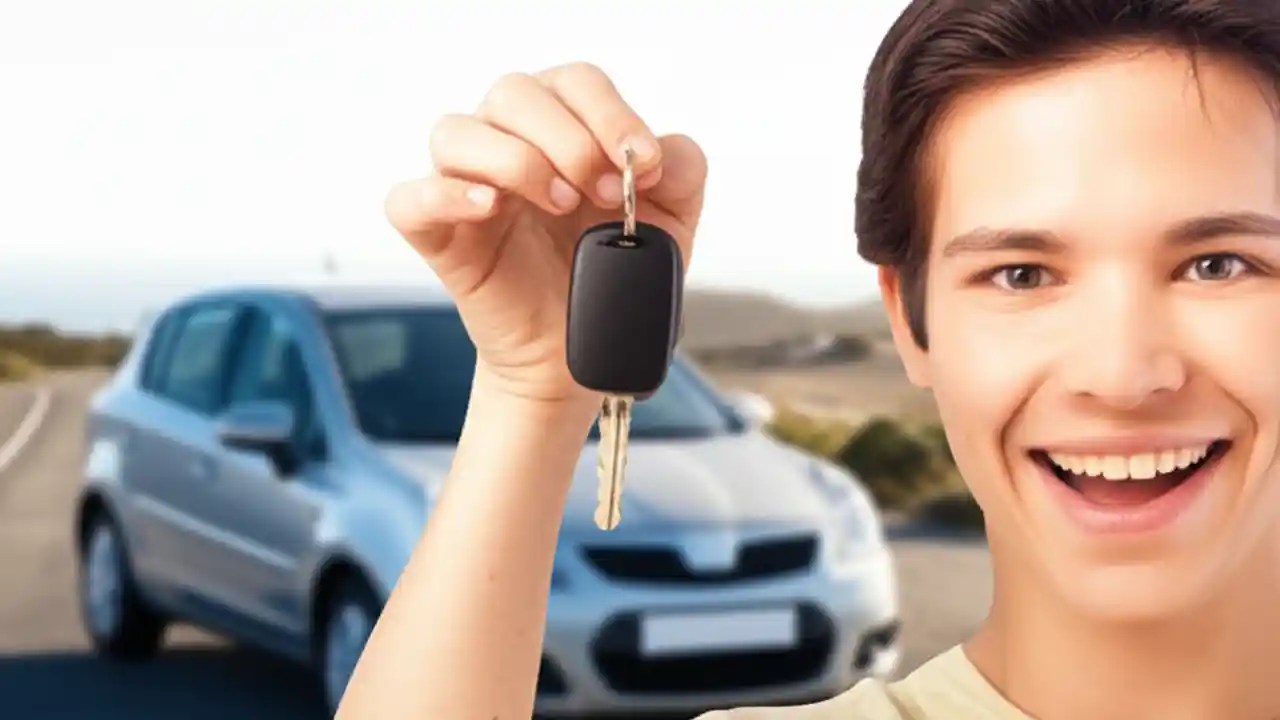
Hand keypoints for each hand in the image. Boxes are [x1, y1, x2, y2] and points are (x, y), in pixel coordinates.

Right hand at [385, 62, 707, 406]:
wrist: (580, 348)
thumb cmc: (613, 273)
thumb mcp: (671, 221)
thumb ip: (682, 171)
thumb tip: (663, 152)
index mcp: (558, 125)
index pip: (574, 82)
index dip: (612, 115)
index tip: (646, 164)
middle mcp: (504, 141)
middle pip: (514, 93)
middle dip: (570, 138)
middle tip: (608, 194)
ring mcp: (463, 185)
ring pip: (456, 132)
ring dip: (517, 160)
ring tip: (561, 204)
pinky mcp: (435, 234)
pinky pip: (409, 198)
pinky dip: (446, 195)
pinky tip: (489, 209)